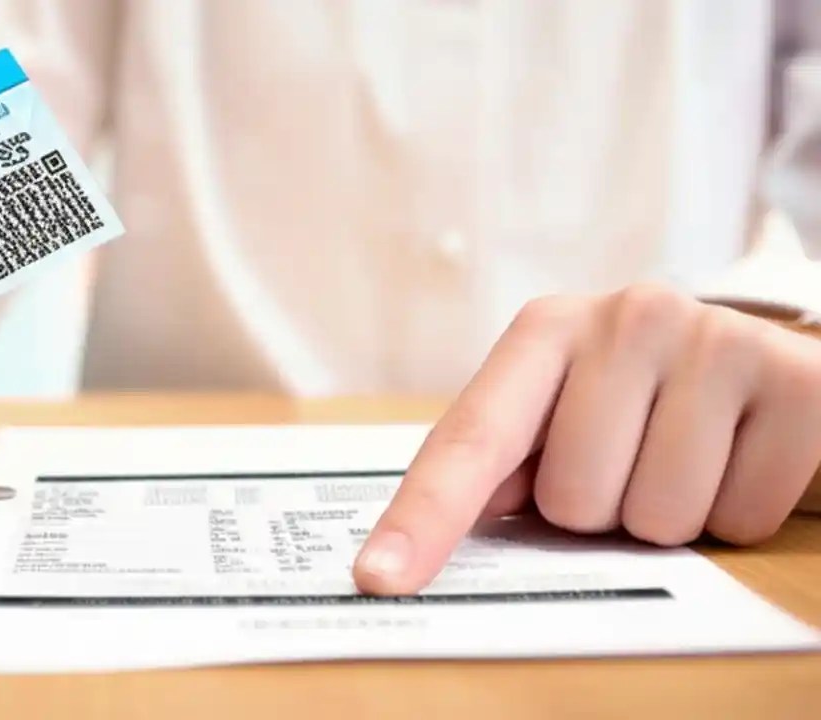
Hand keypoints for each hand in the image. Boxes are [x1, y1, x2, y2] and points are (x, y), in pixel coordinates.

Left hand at [353, 284, 820, 593]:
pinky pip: (740, 519)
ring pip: (656, 519)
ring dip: (672, 518)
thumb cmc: (645, 403)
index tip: (380, 577)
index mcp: (546, 332)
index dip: (423, 516)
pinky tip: (742, 461)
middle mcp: (626, 316)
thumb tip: (413, 543)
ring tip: (690, 461)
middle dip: (603, 512)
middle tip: (636, 465)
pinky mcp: (796, 381)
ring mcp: (714, 339)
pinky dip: (739, 516)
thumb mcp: (566, 412)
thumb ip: (499, 464)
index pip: (470, 439)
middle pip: (573, 501)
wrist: (769, 366)